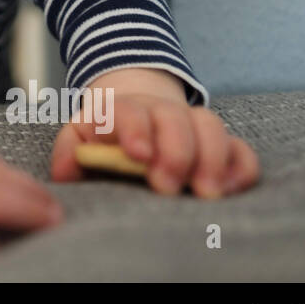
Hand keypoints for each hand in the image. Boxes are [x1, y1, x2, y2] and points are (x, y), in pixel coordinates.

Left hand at [49, 68, 259, 198]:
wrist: (137, 114)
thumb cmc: (105, 136)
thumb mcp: (80, 137)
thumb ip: (69, 153)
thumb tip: (64, 173)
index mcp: (123, 110)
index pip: (128, 111)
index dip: (135, 129)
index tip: (138, 155)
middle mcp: (162, 112)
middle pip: (175, 119)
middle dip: (175, 151)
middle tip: (167, 186)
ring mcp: (194, 126)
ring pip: (211, 128)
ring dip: (211, 159)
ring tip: (205, 193)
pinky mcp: (221, 145)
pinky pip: (240, 149)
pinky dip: (239, 167)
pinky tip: (229, 189)